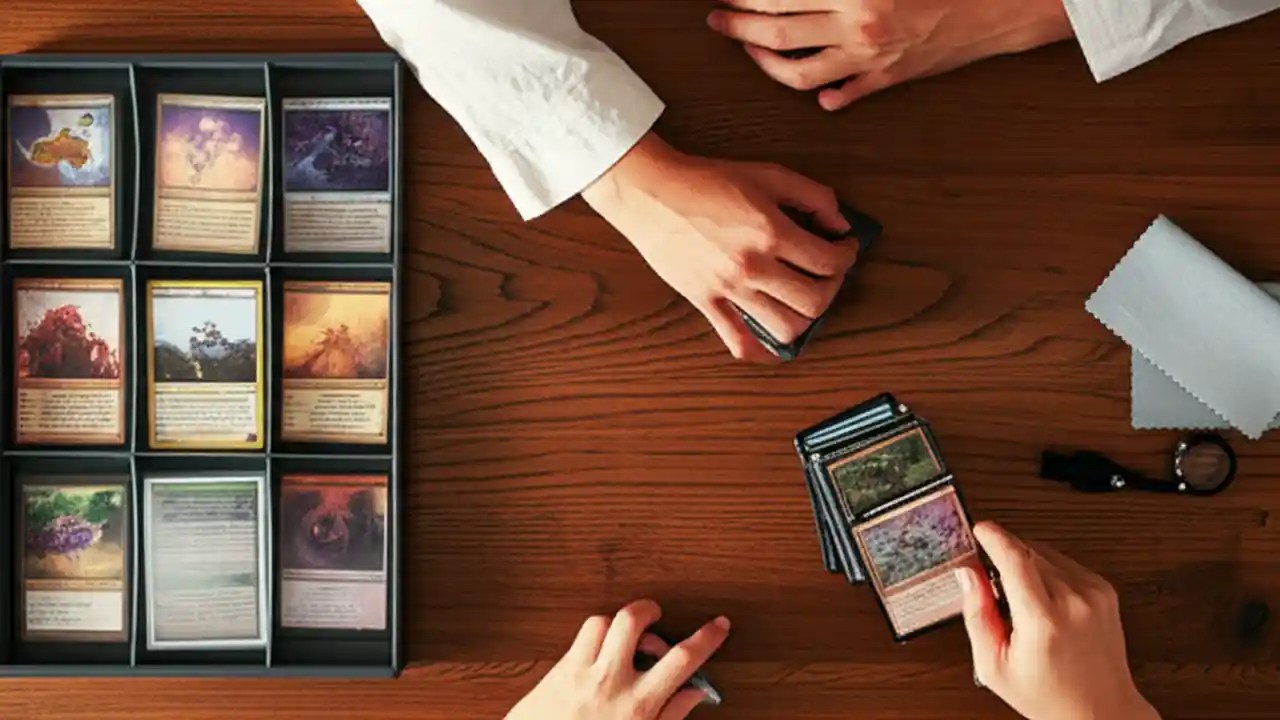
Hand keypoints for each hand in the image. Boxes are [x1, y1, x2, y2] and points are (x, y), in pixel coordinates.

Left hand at [505, 599, 730, 719]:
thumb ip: (669, 715)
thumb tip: (694, 693)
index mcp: (637, 705)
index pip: (681, 660)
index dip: (706, 638)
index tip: (718, 626)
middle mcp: (609, 682)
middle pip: (633, 621)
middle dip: (648, 610)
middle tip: (654, 616)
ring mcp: (580, 672)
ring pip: (602, 622)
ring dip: (617, 625)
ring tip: (623, 640)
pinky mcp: (557, 670)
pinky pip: (579, 638)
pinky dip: (594, 639)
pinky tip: (600, 655)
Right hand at [583, 133, 857, 360]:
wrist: (652, 194)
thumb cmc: (705, 181)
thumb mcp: (767, 174)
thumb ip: (813, 195)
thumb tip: (839, 222)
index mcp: (770, 232)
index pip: (829, 261)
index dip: (848, 255)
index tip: (844, 248)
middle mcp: (752, 266)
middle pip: (814, 301)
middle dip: (832, 288)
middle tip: (828, 274)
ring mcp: (728, 289)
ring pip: (784, 329)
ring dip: (804, 320)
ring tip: (802, 301)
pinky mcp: (706, 302)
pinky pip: (738, 341)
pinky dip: (762, 352)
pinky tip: (774, 343)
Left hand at [707, 0, 1073, 109]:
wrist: (1003, 5)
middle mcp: (855, 27)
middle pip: (776, 34)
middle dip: (737, 27)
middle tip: (718, 20)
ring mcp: (869, 58)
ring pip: (798, 75)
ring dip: (766, 64)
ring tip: (750, 50)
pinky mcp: (889, 78)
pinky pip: (844, 94)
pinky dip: (824, 96)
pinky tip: (814, 93)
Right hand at [957, 522, 1159, 719]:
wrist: (1101, 710)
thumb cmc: (1049, 696)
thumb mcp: (994, 665)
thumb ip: (977, 615)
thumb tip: (968, 575)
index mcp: (1044, 621)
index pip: (1015, 559)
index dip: (993, 537)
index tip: (979, 529)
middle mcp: (1074, 602)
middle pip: (1028, 552)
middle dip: (1004, 556)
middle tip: (992, 582)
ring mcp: (1093, 594)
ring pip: (1045, 553)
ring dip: (1025, 563)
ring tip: (1021, 600)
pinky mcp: (1104, 590)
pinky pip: (1065, 562)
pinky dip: (1047, 570)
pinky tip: (1043, 598)